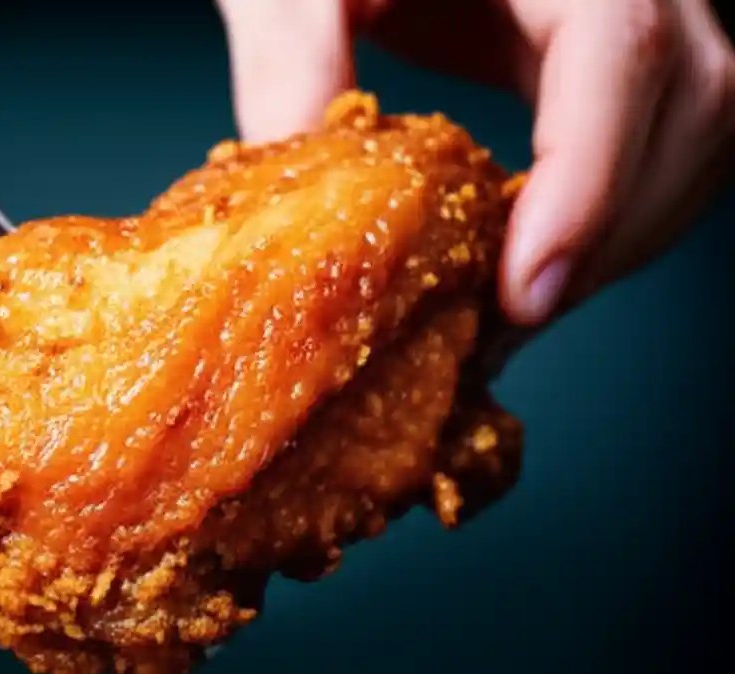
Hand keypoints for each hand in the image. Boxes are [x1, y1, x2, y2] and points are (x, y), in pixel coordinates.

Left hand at [217, 0, 734, 325]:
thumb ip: (292, 60)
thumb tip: (301, 197)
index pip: (623, 47)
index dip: (590, 179)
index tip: (524, 292)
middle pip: (691, 101)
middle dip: (607, 236)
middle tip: (502, 327)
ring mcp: (632, 7)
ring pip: (696, 131)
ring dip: (617, 239)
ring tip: (510, 313)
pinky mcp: (606, 49)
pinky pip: (657, 137)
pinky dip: (607, 216)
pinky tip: (527, 263)